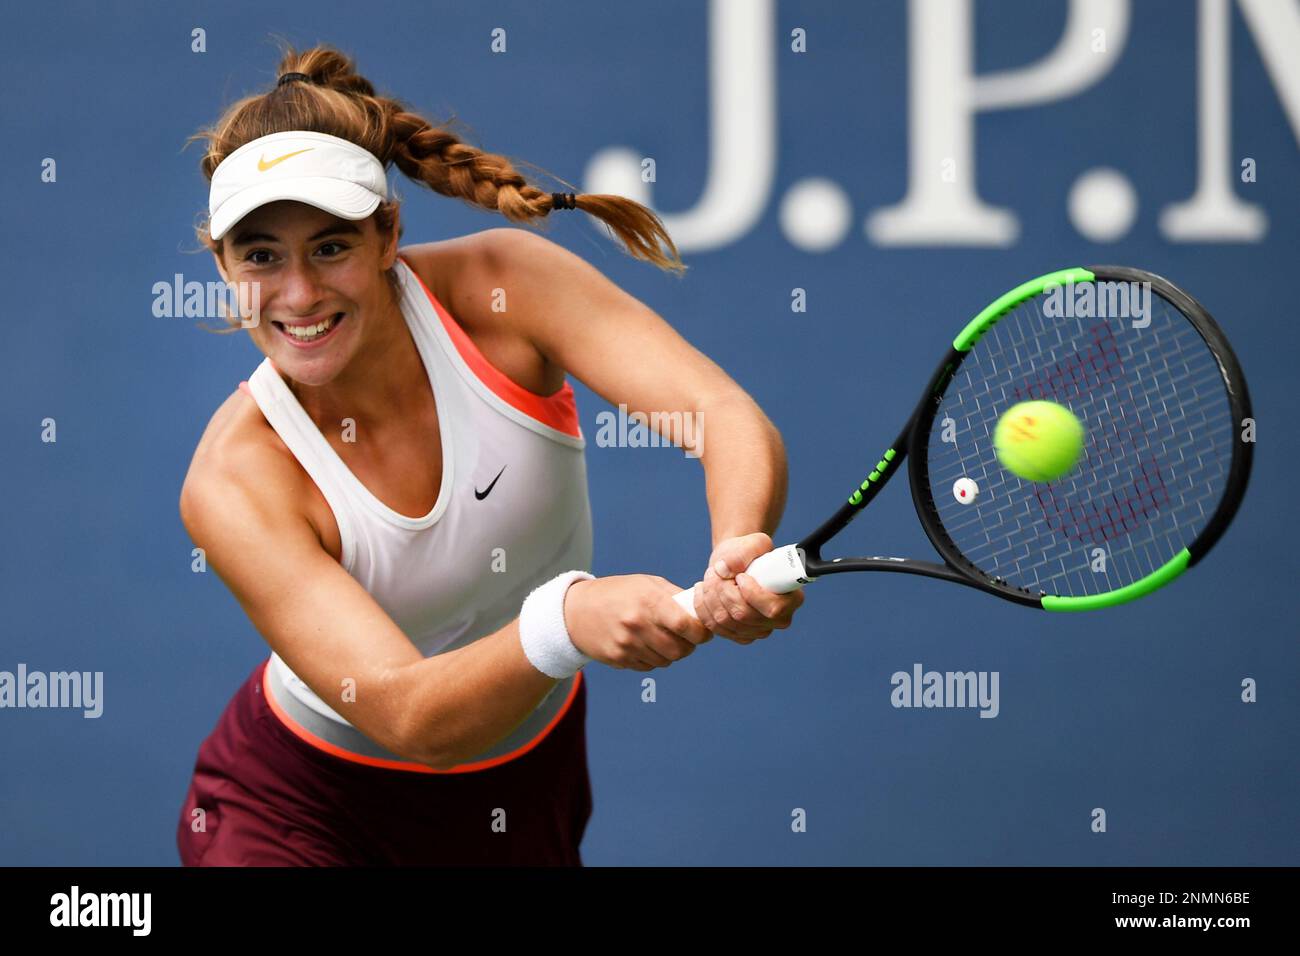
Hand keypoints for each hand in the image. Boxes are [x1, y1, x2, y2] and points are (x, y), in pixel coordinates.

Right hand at [564, 575, 713, 671]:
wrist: (576, 610)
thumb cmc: (618, 592)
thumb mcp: (646, 584)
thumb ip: (675, 597)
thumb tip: (703, 610)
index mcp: (649, 601)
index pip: (686, 625)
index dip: (702, 633)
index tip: (704, 632)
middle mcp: (637, 624)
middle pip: (680, 650)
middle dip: (689, 646)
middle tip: (687, 638)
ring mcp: (627, 644)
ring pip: (666, 661)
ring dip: (671, 654)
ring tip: (663, 639)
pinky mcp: (618, 658)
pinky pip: (648, 666)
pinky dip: (653, 659)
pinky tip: (645, 645)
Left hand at [693, 532, 804, 642]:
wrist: (736, 564)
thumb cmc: (749, 553)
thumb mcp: (751, 543)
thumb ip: (742, 553)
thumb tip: (724, 570)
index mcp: (792, 598)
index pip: (772, 609)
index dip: (751, 593)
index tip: (740, 576)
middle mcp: (778, 620)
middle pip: (743, 615)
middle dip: (723, 590)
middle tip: (716, 570)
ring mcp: (759, 631)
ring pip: (725, 621)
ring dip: (710, 596)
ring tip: (710, 576)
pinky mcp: (740, 636)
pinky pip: (715, 627)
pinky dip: (703, 607)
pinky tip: (703, 591)